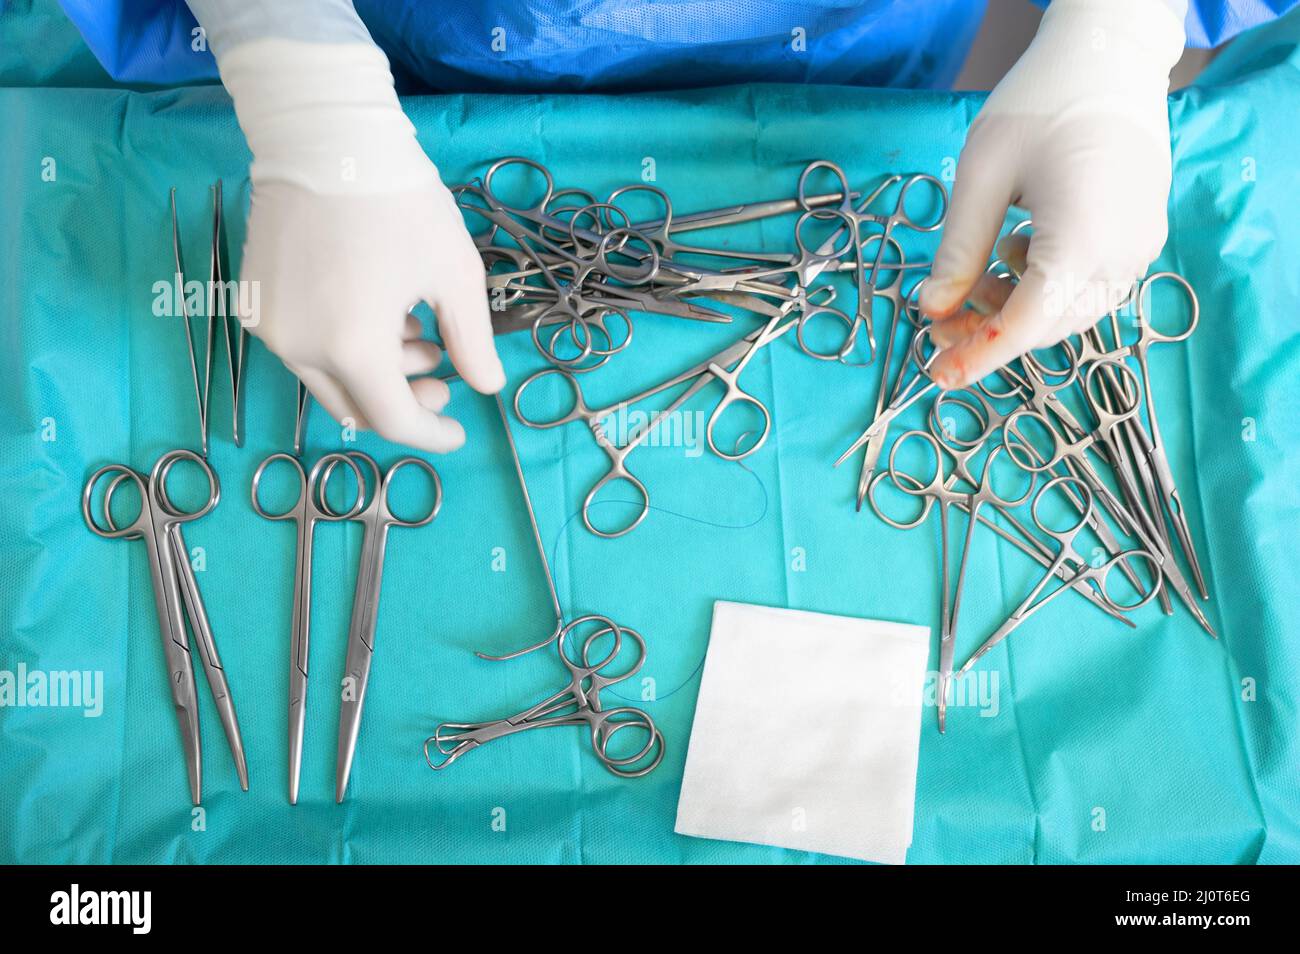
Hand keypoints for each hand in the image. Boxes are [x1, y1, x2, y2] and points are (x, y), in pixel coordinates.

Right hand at [241, 175, 502, 452]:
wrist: (324, 138)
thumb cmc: (400, 204)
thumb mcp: (454, 275)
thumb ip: (472, 342)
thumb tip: (486, 388)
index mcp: (351, 347)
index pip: (392, 420)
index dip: (430, 434)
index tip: (459, 430)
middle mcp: (299, 348)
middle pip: (357, 405)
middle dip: (405, 399)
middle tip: (441, 371)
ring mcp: (269, 327)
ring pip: (329, 379)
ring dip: (377, 370)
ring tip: (414, 329)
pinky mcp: (253, 304)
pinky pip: (304, 348)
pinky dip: (342, 346)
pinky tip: (374, 311)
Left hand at [922, 0, 1185, 389]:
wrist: (1111, 57)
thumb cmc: (1041, 104)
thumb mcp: (981, 176)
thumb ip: (958, 251)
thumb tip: (932, 309)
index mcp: (1082, 240)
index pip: (1027, 326)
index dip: (978, 356)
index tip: (936, 375)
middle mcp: (1122, 254)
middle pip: (1048, 325)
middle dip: (989, 332)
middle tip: (936, 321)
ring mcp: (1140, 247)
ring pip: (1069, 311)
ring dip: (1016, 310)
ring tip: (973, 280)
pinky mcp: (1142, 236)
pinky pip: (1090, 286)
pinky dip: (1045, 288)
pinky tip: (1015, 254)